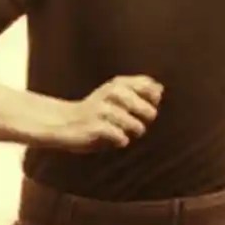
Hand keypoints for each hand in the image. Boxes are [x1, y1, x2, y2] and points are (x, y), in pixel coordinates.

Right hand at [49, 75, 163, 152]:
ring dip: (134, 130)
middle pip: (146, 108)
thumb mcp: (116, 96)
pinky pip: (119, 136)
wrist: (64, 122)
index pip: (147, 86)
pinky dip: (121, 140)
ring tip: (128, 132)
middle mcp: (110, 93)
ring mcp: (101, 110)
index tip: (149, 103)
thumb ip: (137, 90)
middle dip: (147, 116)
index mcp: (117, 84)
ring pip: (133, 124)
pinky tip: (117, 140)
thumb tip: (160, 89)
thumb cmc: (96, 111)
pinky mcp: (94, 126)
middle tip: (141, 120)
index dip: (152, 98)